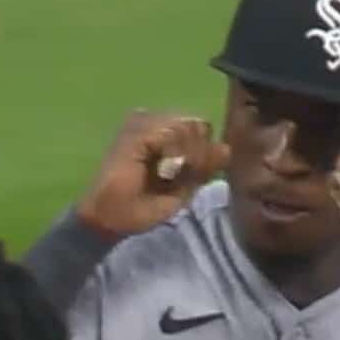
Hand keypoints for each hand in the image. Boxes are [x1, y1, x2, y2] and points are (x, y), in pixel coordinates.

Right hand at [75, 111, 230, 236]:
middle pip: (198, 125)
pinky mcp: (136, 129)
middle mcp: (154, 122)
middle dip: (197, 154)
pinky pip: (174, 131)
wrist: (113, 217)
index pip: (200, 129)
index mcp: (164, 132)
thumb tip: (226, 148)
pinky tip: (163, 169)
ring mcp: (143, 123)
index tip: (190, 176)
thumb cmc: (145, 206)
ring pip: (189, 126)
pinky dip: (175, 154)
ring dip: (187, 156)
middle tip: (179, 176)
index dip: (204, 153)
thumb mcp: (184, 187)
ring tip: (169, 175)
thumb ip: (204, 166)